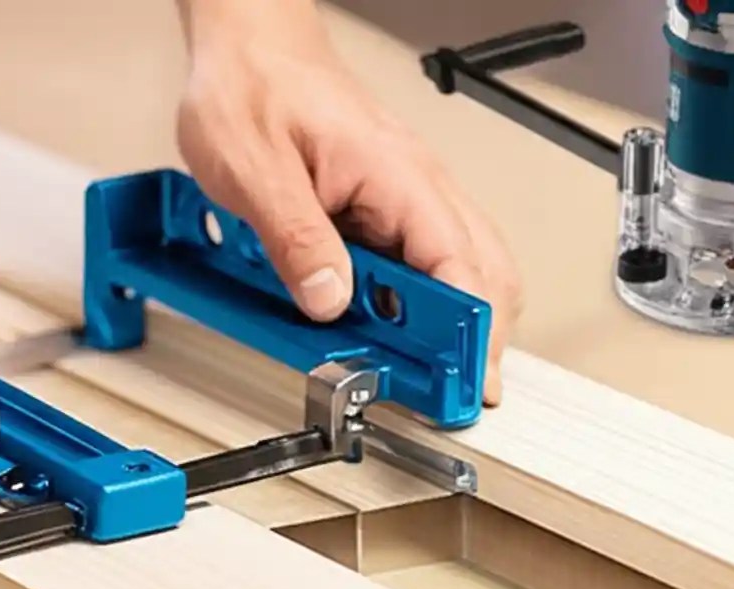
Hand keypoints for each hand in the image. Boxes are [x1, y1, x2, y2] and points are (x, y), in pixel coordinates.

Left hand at [174, 0, 521, 403]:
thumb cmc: (251, 87)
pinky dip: (411, 305)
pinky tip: (377, 322)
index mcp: (397, 176)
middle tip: (443, 396)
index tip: (462, 388)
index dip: (471, 338)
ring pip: (459, 274)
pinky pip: (419, 264)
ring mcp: (407, 198)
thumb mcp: (252, 169)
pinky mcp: (387, 207)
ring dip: (442, 326)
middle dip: (474, 343)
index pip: (461, 270)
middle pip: (484, 277)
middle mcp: (417, 187)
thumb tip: (330, 301)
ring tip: (406, 367)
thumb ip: (295, 239)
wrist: (249, 47)